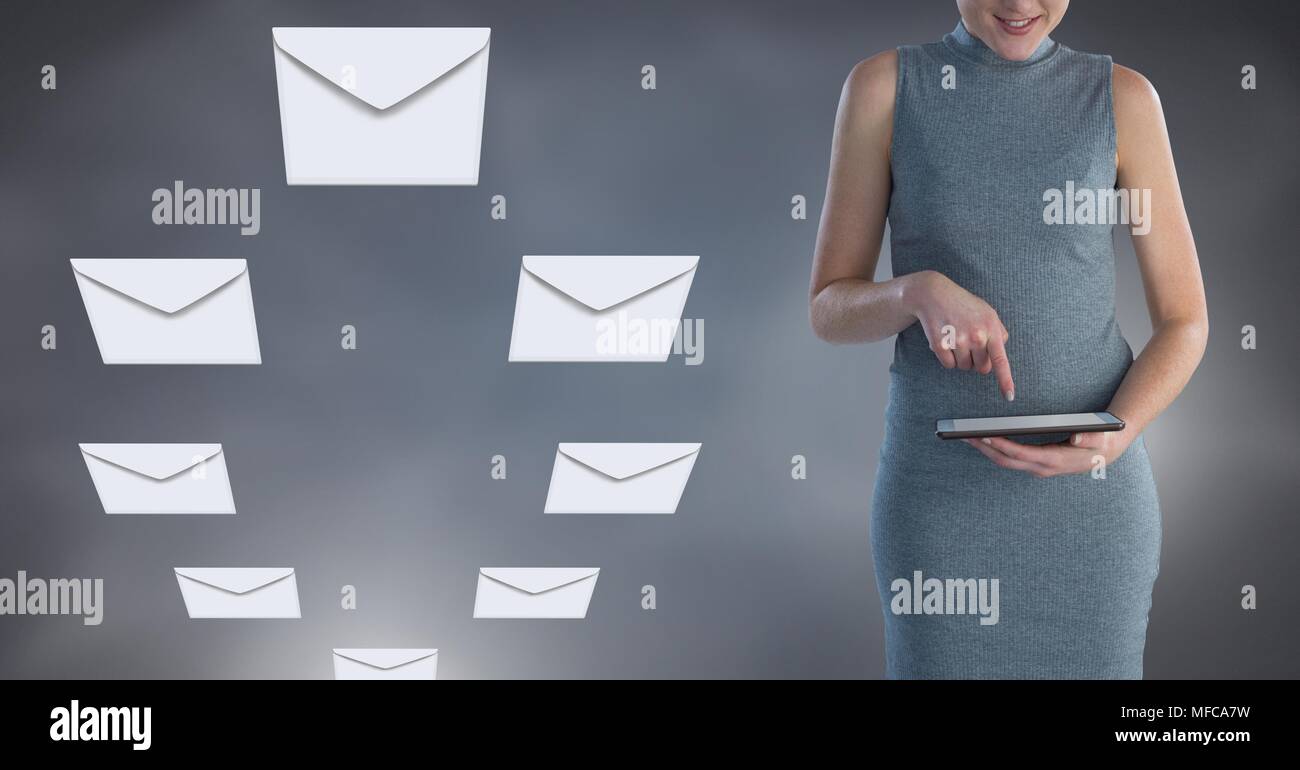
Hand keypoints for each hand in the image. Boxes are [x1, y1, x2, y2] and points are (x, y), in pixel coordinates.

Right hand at [908, 271, 1014, 400]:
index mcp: (991, 329)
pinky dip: (948, 358)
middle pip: (981, 368)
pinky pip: (949, 365)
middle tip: (970, 344)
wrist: (934, 294)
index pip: (1000, 360)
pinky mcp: (940, 345)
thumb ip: (999, 331)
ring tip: (956, 338)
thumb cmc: (963, 304)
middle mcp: (976, 336)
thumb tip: (1002, 351)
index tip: (1009, 396)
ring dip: (961, 358)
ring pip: (964, 367)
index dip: (1005, 380)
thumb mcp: (988, 312)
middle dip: (977, 361)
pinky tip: (946, 342)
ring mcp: (957, 341)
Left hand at [962, 427, 1133, 477]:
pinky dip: (995, 450)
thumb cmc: (1100, 443)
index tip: (985, 436)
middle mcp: (1042, 467)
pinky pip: (1010, 460)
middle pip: (1006, 460)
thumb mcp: (1100, 438)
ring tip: (967, 437)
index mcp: (1053, 460)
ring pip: (1005, 462)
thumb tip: (1079, 438)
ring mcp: (1037, 468)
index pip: (1020, 454)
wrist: (1104, 455)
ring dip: (986, 450)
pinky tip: (984, 441)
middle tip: (964, 435)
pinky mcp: (1035, 465)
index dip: (1001, 445)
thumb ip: (1090, 437)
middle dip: (985, 448)